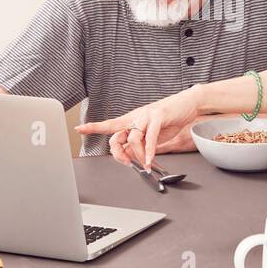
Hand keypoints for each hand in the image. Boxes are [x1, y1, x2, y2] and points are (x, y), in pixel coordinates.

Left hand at [76, 87, 203, 167]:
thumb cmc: (169, 119)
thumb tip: (128, 156)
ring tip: (145, 164)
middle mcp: (136, 116)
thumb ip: (138, 144)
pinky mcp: (159, 116)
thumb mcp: (150, 135)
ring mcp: (146, 115)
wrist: (187, 103)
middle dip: (119, 154)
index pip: (109, 124)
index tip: (79, 129)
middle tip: (128, 164)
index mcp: (132, 120)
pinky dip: (149, 151)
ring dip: (138, 155)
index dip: (94, 127)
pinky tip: (149, 160)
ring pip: (133, 138)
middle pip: (117, 136)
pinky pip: (150, 137)